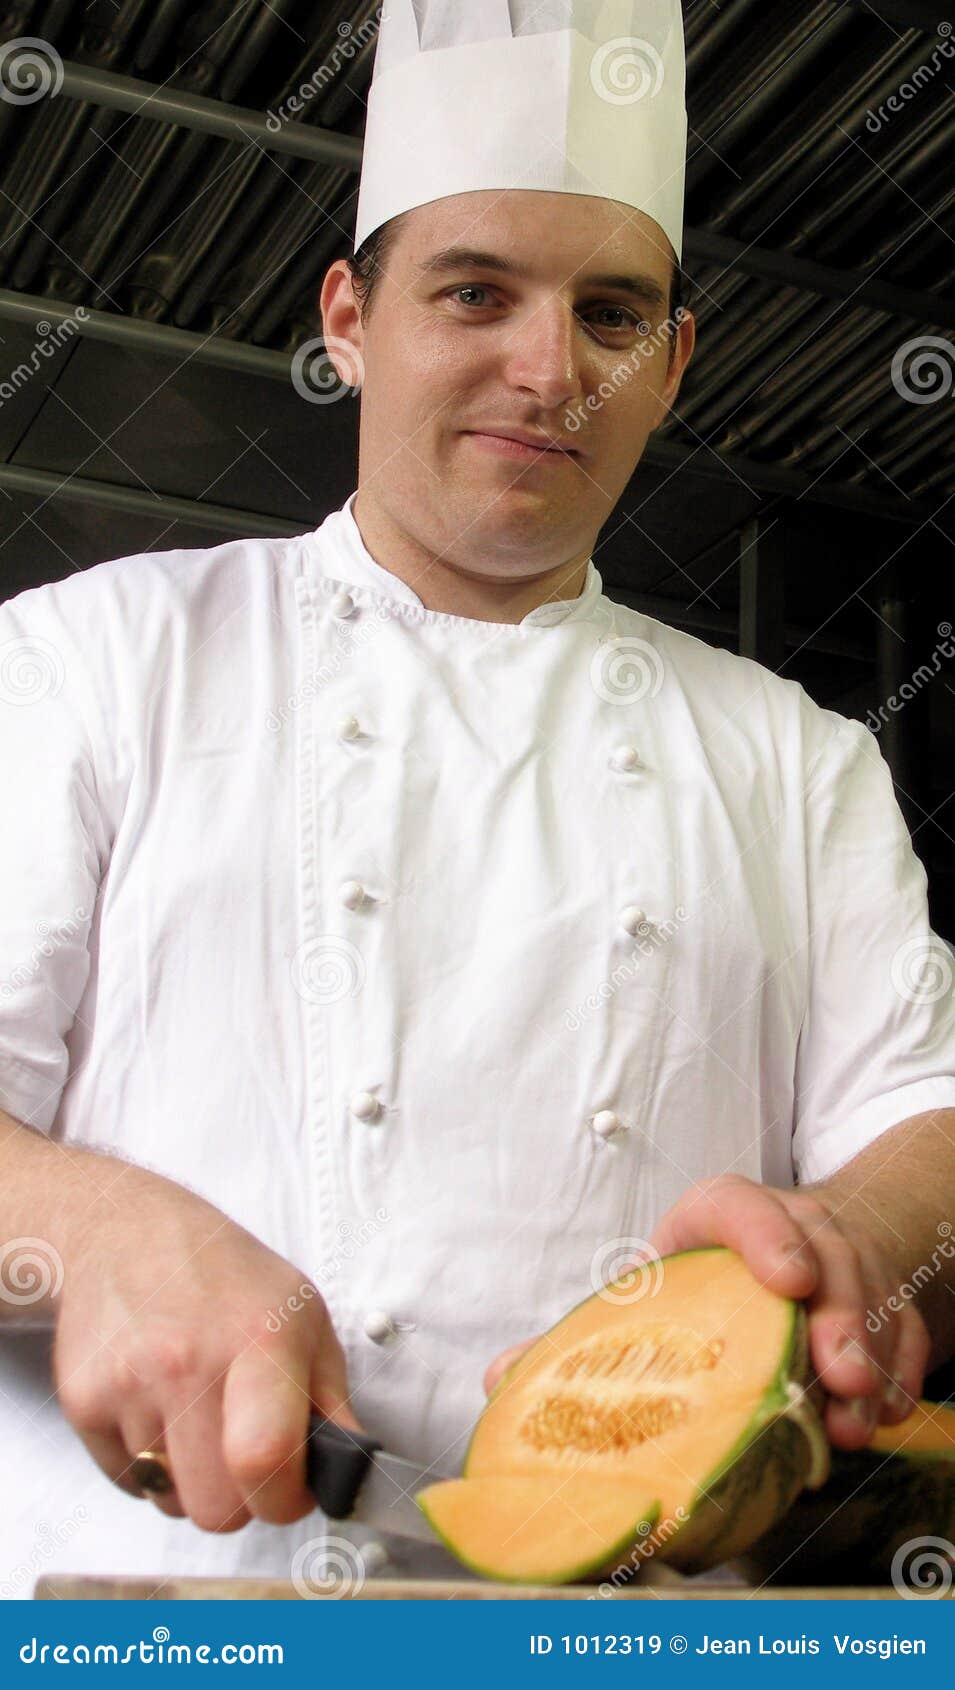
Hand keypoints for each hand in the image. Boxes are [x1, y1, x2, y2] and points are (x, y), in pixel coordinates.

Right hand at [53, 1161, 362, 1531]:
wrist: (126, 1233)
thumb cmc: (224, 1276)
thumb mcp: (303, 1314)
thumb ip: (333, 1401)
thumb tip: (350, 1475)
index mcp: (257, 1338)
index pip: (264, 1459)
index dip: (286, 1499)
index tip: (293, 1488)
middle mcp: (187, 1361)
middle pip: (217, 1510)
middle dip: (242, 1499)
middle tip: (246, 1456)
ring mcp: (127, 1384)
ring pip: (172, 1504)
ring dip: (193, 1480)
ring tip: (200, 1416)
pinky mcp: (83, 1403)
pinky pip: (128, 1484)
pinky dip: (150, 1465)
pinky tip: (160, 1410)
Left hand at [483, 1176, 931, 1452]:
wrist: (782, 1261)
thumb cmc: (700, 1286)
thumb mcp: (647, 1297)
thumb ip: (585, 1340)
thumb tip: (498, 1380)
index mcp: (717, 1217)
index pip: (740, 1204)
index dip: (765, 1235)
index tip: (785, 1282)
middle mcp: (789, 1226)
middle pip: (824, 1253)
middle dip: (837, 1318)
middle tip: (838, 1379)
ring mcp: (841, 1260)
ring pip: (871, 1291)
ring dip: (871, 1357)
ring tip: (857, 1418)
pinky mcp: (881, 1297)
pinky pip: (905, 1324)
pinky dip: (902, 1369)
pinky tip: (887, 1411)